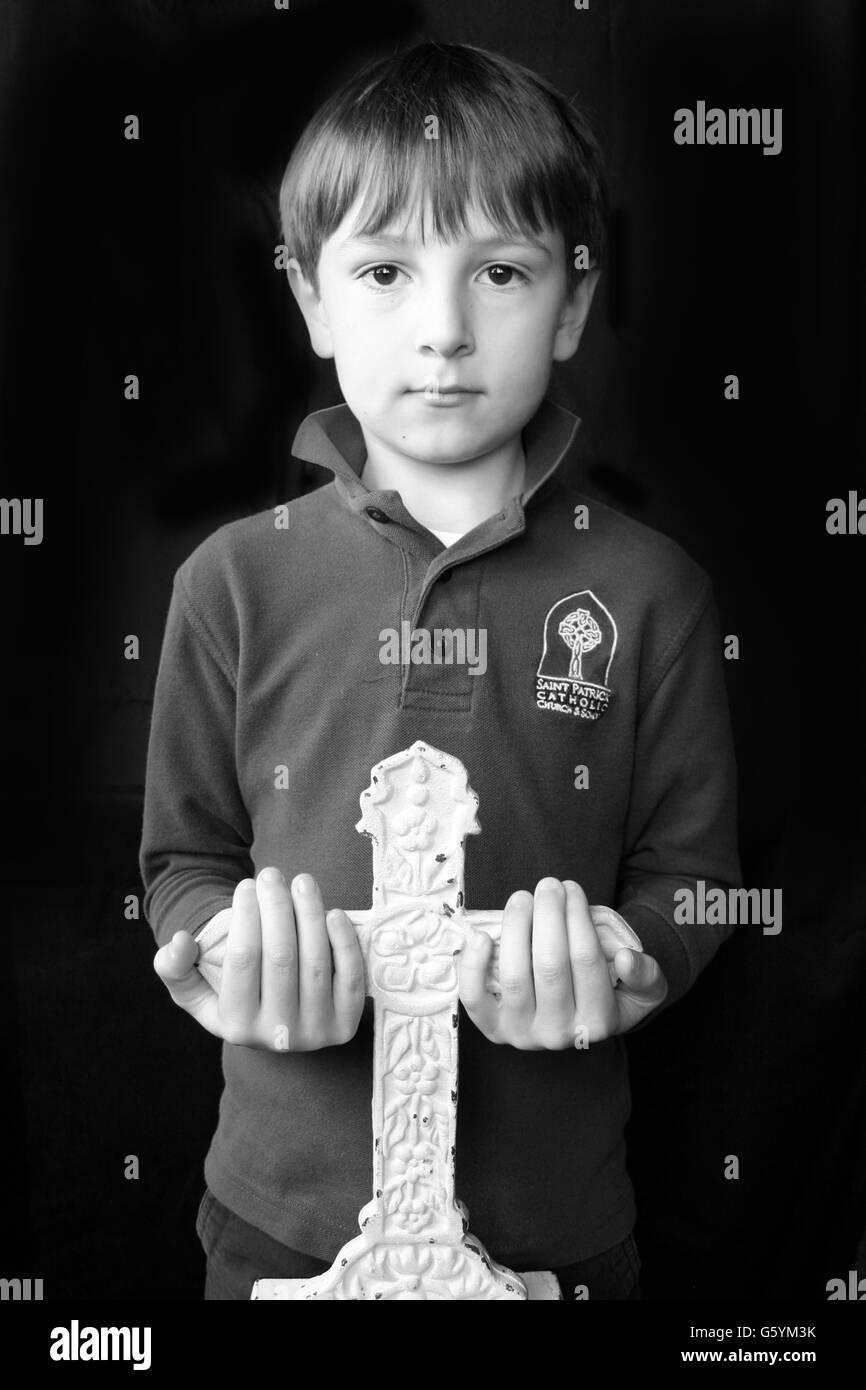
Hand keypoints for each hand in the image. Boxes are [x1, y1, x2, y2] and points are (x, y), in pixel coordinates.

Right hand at [152, 868, 365, 1049]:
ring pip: (315, 962)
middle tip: (272, 874)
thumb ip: (174, 966)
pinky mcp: (345, 1025)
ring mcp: (316, 1033)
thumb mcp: (192, 988)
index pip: (243, 959)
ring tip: (302, 882)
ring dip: (310, 913)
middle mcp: (277, 1035)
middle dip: (277, 906)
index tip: (246, 885)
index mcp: (236, 1025)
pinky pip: (350, 978)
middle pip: (281, 956)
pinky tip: (332, 912)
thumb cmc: (231, 995)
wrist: (275, 1025)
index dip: (246, 915)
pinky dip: (344, 942)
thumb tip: (181, 940)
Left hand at [457, 878, 666, 1049]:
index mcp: (598, 1023)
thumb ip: (647, 974)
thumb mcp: (645, 988)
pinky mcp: (493, 1028)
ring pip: (514, 976)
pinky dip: (472, 966)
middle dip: (548, 915)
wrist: (581, 1022)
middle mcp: (559, 1034)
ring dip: (515, 928)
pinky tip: (482, 935)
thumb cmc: (613, 992)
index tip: (573, 887)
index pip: (586, 960)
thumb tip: (628, 958)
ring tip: (523, 898)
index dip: (578, 917)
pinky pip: (475, 999)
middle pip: (549, 965)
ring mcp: (523, 1033)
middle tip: (549, 885)